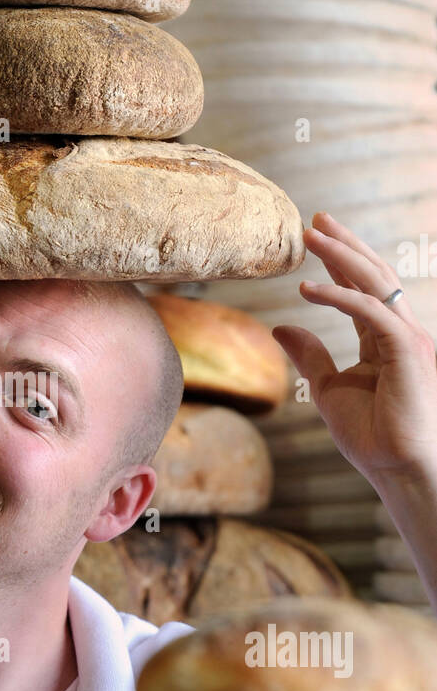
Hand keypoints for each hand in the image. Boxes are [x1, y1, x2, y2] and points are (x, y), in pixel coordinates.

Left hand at [272, 210, 436, 486]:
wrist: (400, 470)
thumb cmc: (373, 437)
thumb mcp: (328, 389)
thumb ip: (309, 355)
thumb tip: (281, 326)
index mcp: (386, 341)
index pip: (364, 290)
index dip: (341, 263)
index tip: (316, 238)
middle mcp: (403, 333)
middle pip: (374, 276)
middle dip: (345, 245)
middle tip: (316, 219)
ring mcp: (409, 339)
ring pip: (375, 284)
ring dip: (342, 256)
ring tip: (310, 234)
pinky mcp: (407, 350)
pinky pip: (370, 312)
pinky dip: (339, 296)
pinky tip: (306, 289)